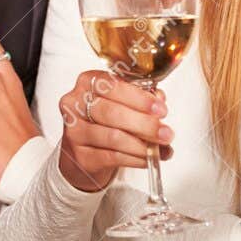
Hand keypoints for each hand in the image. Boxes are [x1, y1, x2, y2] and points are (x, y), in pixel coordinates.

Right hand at [56, 70, 171, 192]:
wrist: (84, 152)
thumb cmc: (104, 121)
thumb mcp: (121, 102)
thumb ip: (140, 97)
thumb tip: (159, 99)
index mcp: (87, 82)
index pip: (112, 86)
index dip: (139, 98)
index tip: (160, 109)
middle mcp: (75, 104)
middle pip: (112, 113)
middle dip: (144, 123)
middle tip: (165, 132)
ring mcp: (74, 131)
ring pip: (113, 137)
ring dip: (142, 144)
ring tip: (161, 148)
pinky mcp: (80, 156)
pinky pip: (112, 157)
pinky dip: (135, 158)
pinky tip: (148, 158)